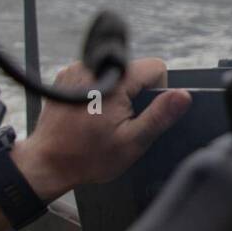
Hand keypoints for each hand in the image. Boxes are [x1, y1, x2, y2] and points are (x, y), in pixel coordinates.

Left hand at [10, 58, 190, 199]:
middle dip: (135, 94)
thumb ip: (160, 115)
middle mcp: (93, 68)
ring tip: (102, 119)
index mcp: (114, 81)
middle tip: (119, 121)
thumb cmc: (87, 157)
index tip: (141, 113)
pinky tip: (90, 114)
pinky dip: (99, 93)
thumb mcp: (132, 141)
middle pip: (134, 70)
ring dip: (117, 93)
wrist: (48, 163)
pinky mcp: (67, 77)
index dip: (157, 92)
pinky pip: (97, 76)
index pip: (155, 67)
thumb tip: (183, 96)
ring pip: (116, 73)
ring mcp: (76, 70)